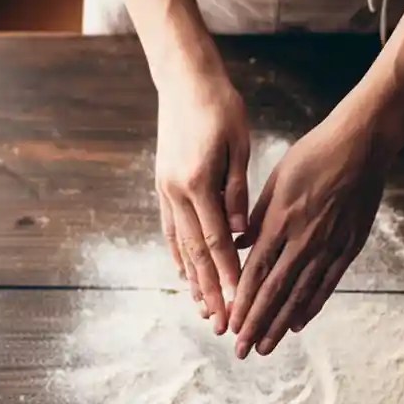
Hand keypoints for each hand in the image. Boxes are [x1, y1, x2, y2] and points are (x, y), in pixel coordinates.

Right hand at [155, 66, 250, 333]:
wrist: (183, 79)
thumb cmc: (219, 106)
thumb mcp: (238, 144)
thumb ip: (237, 190)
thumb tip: (240, 234)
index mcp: (198, 181)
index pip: (215, 241)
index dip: (226, 276)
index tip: (237, 304)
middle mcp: (176, 192)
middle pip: (195, 253)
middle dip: (208, 291)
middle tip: (220, 324)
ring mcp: (165, 191)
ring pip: (180, 246)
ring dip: (192, 281)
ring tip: (203, 310)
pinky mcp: (163, 187)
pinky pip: (171, 230)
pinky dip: (179, 256)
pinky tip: (185, 275)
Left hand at [229, 109, 393, 358]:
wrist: (361, 145)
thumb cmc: (314, 155)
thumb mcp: (276, 180)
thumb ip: (256, 217)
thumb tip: (237, 245)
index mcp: (280, 220)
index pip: (256, 271)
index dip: (242, 301)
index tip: (230, 323)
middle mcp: (304, 239)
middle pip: (275, 290)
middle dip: (256, 323)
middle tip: (242, 349)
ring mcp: (329, 245)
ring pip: (300, 294)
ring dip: (281, 324)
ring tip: (266, 347)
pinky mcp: (349, 246)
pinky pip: (327, 283)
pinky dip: (311, 306)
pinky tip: (298, 324)